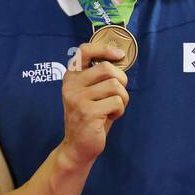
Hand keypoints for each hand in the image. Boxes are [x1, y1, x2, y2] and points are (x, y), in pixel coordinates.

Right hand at [59, 41, 129, 166]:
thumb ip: (99, 77)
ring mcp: (78, 99)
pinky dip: (120, 110)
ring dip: (122, 98)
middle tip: (119, 93)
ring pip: (115, 85)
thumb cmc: (90, 117)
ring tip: (113, 108)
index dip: (104, 49)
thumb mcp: (90, 93)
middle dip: (121, 80)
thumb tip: (119, 59)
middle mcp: (71, 86)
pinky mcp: (88, 112)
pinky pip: (117, 102)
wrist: (78, 146)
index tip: (119, 55)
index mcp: (71, 77)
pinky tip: (111, 117)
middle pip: (107, 68)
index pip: (85, 51)